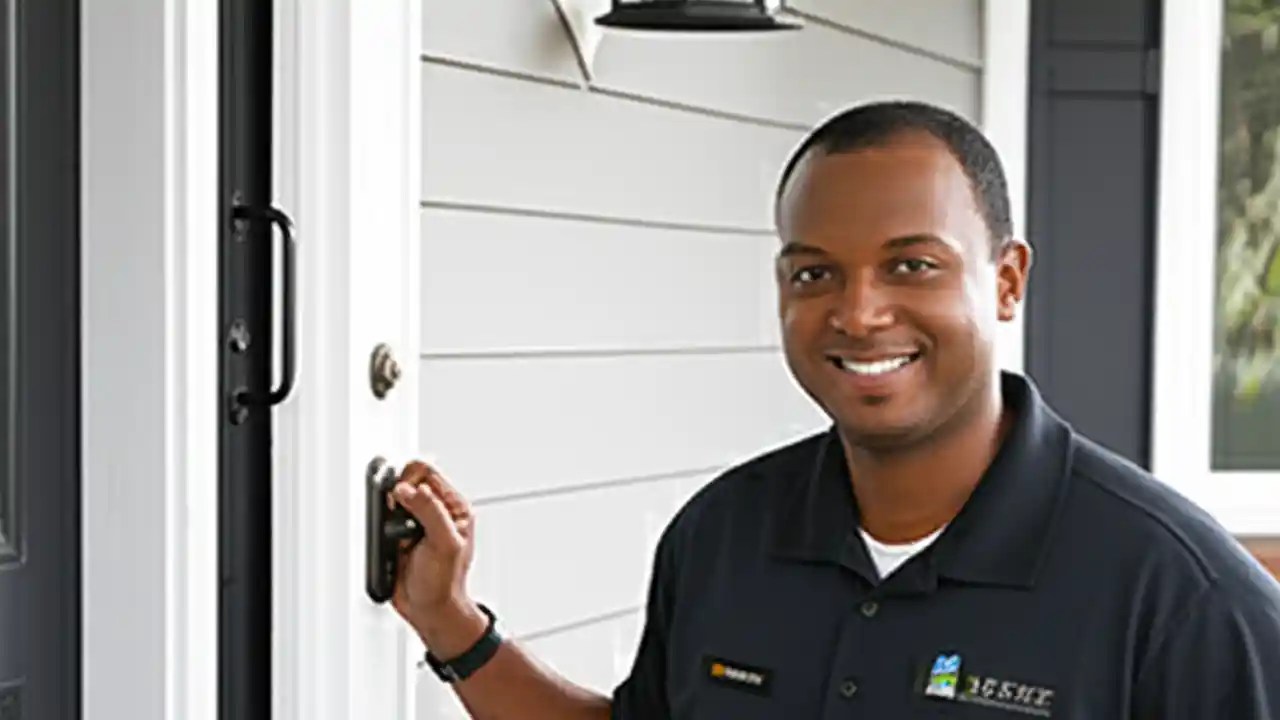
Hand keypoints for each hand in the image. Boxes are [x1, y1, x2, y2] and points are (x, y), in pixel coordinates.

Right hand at [389, 461, 487, 658]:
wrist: (430, 610)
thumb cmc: (445, 582)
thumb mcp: (444, 543)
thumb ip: (429, 512)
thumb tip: (407, 490)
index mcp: (454, 507)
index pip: (426, 473)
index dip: (410, 482)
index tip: (403, 502)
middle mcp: (436, 512)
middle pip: (406, 482)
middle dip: (397, 499)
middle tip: (401, 522)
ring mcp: (417, 524)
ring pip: (391, 501)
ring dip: (388, 516)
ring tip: (398, 537)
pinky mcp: (399, 537)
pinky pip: (383, 520)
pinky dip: (381, 529)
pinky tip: (391, 545)